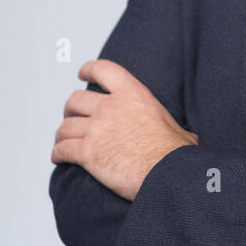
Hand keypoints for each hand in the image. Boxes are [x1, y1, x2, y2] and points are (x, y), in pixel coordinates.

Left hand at [50, 58, 198, 201]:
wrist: (168, 175)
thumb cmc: (175, 155)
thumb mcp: (177, 128)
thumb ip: (169, 127)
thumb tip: (188, 139)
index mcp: (133, 95)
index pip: (103, 70)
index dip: (89, 70)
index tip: (83, 73)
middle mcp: (111, 108)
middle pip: (75, 100)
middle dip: (71, 109)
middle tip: (72, 117)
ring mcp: (97, 130)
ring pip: (65, 127)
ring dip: (62, 135)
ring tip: (63, 142)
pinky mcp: (87, 153)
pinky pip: (62, 150)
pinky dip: (57, 154)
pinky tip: (59, 159)